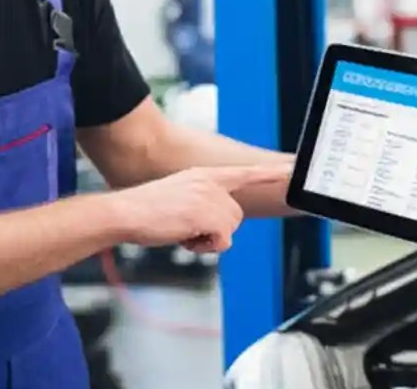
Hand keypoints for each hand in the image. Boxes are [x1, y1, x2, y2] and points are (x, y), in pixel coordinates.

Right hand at [112, 165, 290, 252]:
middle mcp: (210, 183)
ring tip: (182, 231)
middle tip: (188, 229)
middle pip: (235, 216)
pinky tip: (184, 236)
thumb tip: (217, 225)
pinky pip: (222, 241)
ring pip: (229, 229)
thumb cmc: (146, 210)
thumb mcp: (180, 197)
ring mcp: (210, 197)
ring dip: (208, 239)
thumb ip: (202, 203)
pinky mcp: (208, 214)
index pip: (243, 173)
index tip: (290, 170)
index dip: (269, 174)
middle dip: (216, 230)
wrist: (126, 212)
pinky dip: (204, 246)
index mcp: (204, 175)